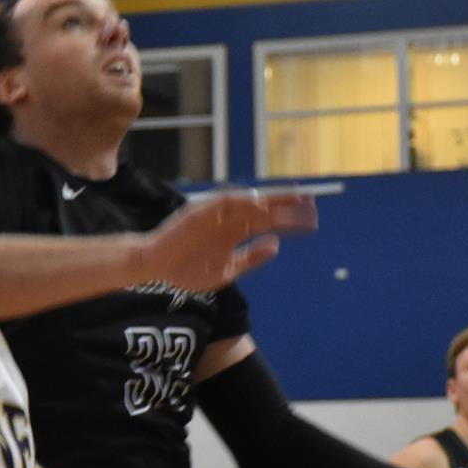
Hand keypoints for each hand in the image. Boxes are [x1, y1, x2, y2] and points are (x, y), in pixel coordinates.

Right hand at [143, 189, 314, 292]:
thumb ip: (250, 258)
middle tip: (311, 201)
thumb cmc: (187, 270)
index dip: (288, 219)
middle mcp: (229, 221)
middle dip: (286, 205)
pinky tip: (259, 202)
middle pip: (263, 208)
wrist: (156, 268)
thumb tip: (276, 246)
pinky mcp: (199, 212)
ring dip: (269, 199)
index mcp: (235, 233)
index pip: (267, 222)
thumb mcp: (227, 270)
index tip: (311, 219)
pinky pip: (222, 203)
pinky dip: (240, 201)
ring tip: (291, 197)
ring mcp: (215, 215)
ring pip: (248, 202)